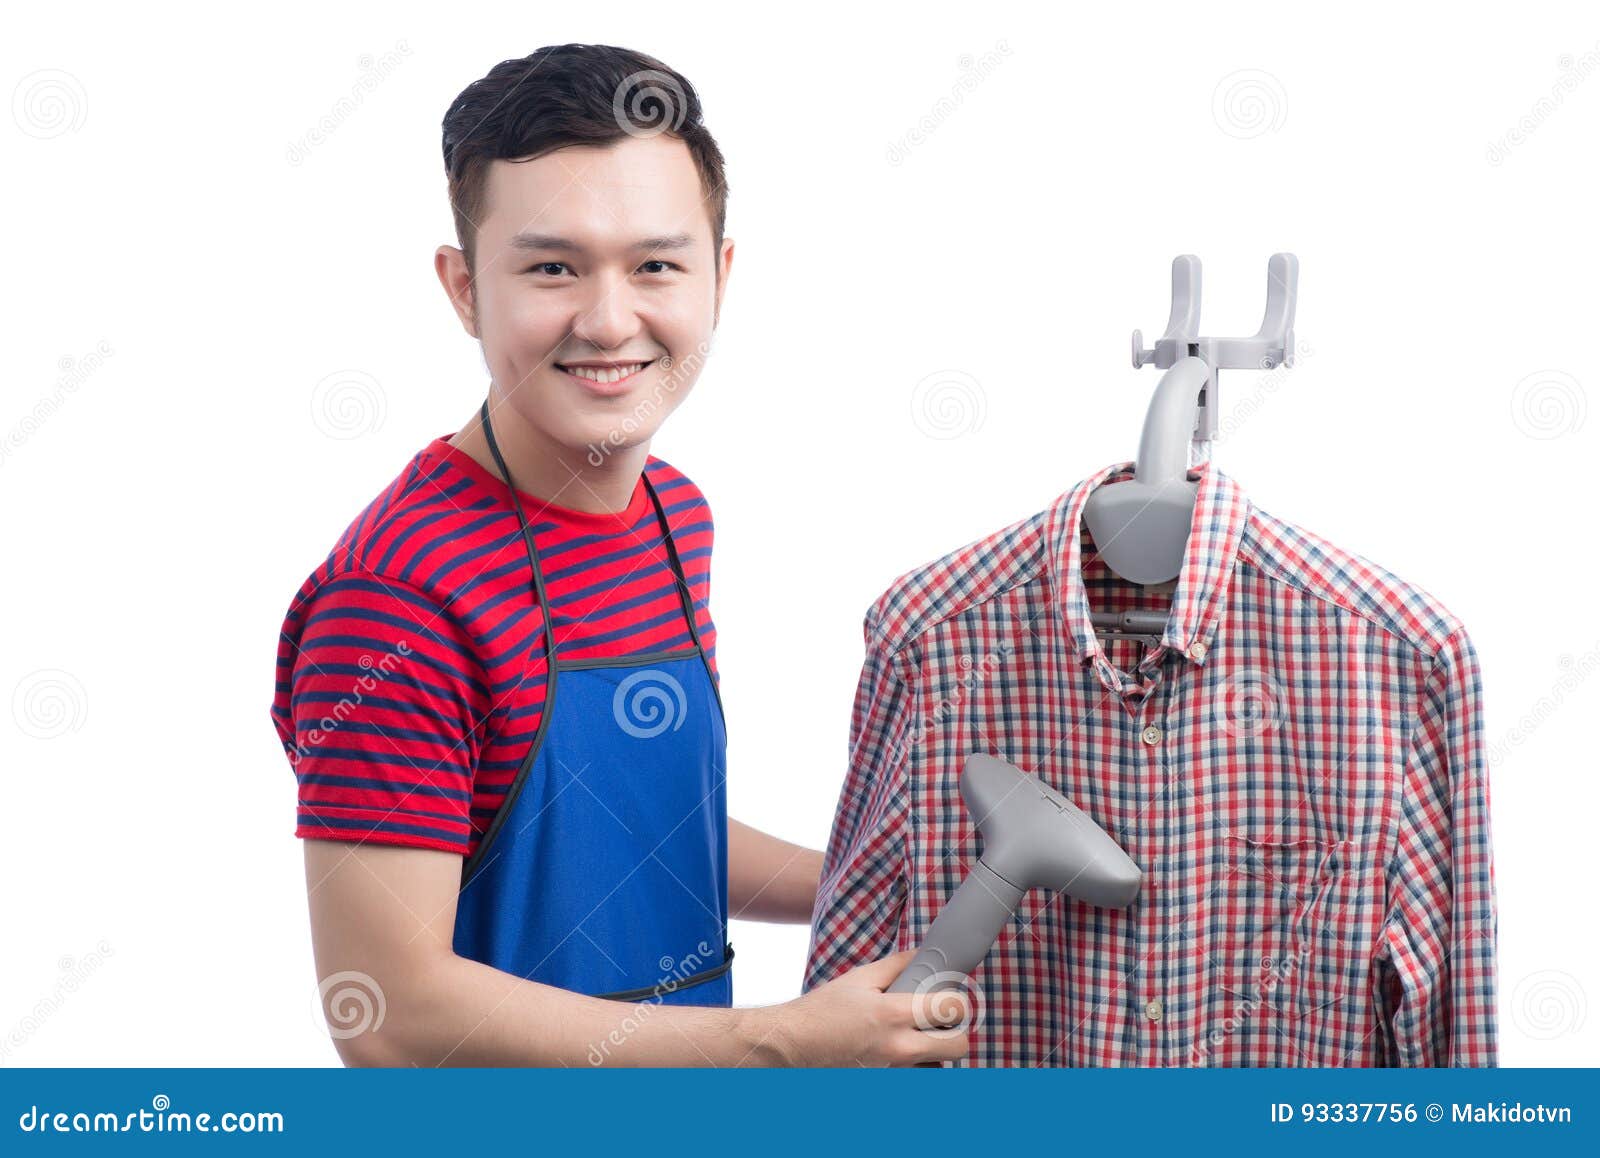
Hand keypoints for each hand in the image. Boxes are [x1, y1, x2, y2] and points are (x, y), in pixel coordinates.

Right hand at [758, 950, 971, 1066]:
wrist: (791, 1048)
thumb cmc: (821, 1012)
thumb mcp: (858, 979)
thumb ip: (895, 966)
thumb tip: (921, 954)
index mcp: (893, 1014)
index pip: (954, 1008)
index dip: (957, 1001)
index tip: (948, 1000)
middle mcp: (898, 1048)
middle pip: (960, 1045)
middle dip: (954, 1032)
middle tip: (937, 1025)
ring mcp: (893, 1074)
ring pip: (939, 1068)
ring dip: (932, 1055)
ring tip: (908, 1043)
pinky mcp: (885, 1089)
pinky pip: (916, 1080)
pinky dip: (912, 1071)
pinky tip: (893, 1059)